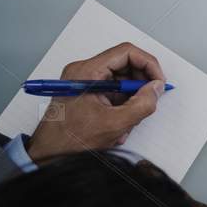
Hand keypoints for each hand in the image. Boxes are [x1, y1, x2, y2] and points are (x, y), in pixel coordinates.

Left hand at [28, 42, 165, 159]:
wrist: (48, 154)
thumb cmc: (69, 139)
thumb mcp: (115, 123)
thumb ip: (142, 104)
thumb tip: (156, 89)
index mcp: (86, 72)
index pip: (126, 53)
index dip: (148, 64)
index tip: (158, 81)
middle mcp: (84, 72)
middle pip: (125, 64)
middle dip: (141, 83)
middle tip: (150, 99)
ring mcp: (84, 82)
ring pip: (121, 79)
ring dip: (132, 98)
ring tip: (129, 118)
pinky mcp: (86, 92)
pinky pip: (113, 90)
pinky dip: (122, 104)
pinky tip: (119, 122)